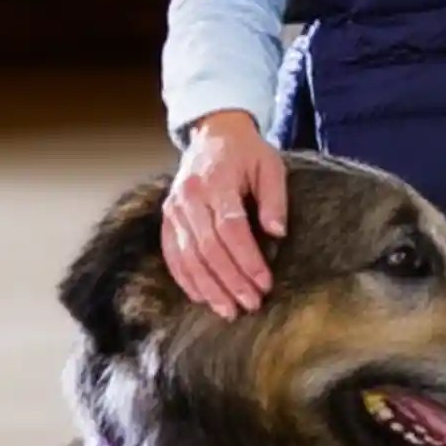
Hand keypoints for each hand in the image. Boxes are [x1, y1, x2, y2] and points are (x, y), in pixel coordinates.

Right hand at [162, 110, 286, 319]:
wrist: (214, 134)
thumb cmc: (247, 152)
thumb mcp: (271, 166)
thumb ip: (275, 199)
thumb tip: (278, 232)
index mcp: (215, 182)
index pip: (230, 228)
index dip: (247, 259)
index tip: (265, 282)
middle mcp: (188, 197)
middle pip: (208, 248)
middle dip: (230, 280)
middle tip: (251, 304)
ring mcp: (174, 209)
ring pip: (187, 257)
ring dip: (208, 287)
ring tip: (229, 311)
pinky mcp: (167, 218)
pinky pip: (172, 254)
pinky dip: (186, 279)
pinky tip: (202, 298)